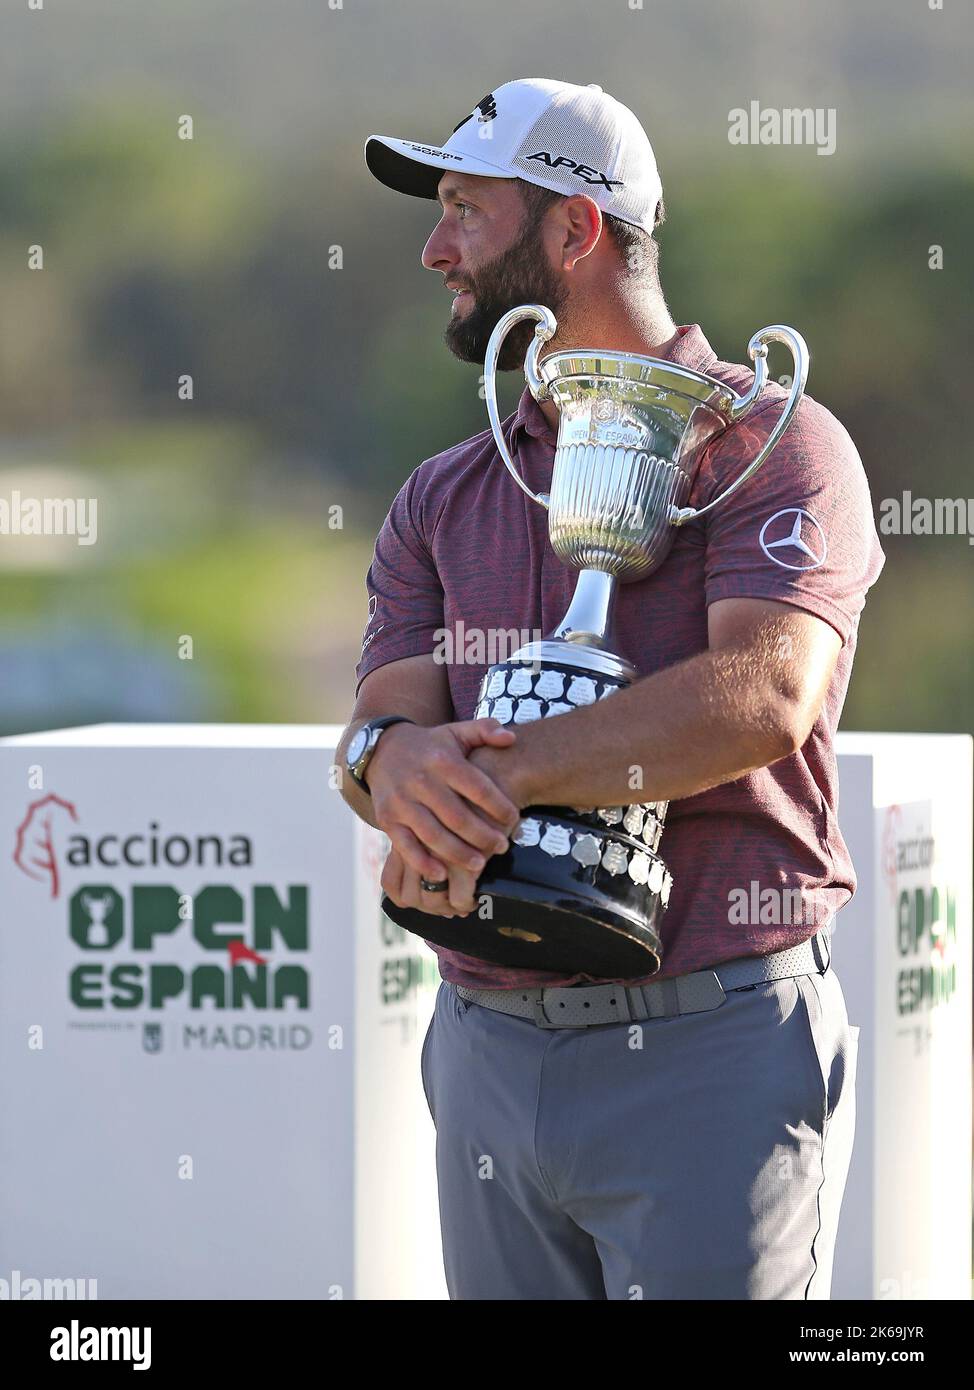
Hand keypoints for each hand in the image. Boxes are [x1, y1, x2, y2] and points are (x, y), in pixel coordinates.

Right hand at [367, 718, 521, 905]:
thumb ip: (485, 730)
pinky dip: (422, 863)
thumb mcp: (456, 732)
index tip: (514, 819)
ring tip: (479, 865)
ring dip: (458, 854)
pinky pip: (406, 846)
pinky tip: (442, 874)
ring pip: (433, 835)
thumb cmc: (430, 746)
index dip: (499, 806)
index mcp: (443, 760)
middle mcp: (421, 781)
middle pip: (458, 816)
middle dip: (483, 835)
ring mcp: (402, 802)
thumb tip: (511, 738)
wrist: (381, 751)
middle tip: (502, 846)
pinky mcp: (388, 819)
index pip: (478, 787)